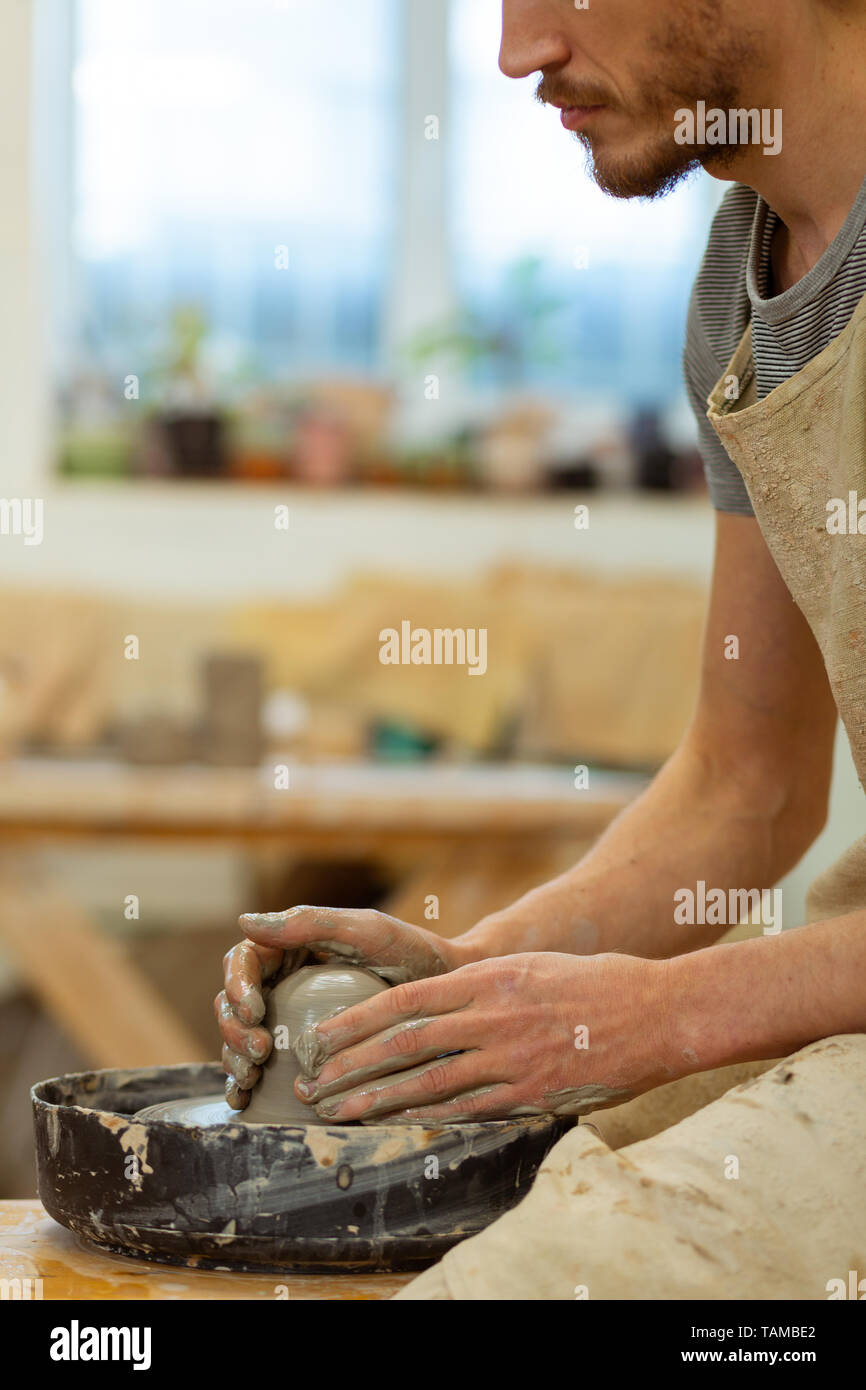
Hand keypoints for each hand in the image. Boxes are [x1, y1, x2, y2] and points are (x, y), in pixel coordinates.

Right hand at [215, 905, 470, 1108]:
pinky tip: (244, 1099)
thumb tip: (245, 921)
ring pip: (242, 1037)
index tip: (255, 1013)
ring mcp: (293, 1019)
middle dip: (233, 1029)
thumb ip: (310, 923)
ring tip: (251, 1077)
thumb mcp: (364, 931)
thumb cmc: (412, 952)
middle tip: (259, 1052)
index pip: (243, 961)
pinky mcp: (306, 1053)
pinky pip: (264, 1067)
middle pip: (233, 1003)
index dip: (237, 986)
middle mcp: (285, 982)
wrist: (450, 990)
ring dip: (234, 1057)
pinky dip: (245, 1083)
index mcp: (292, 948)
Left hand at [291, 951, 677, 1122]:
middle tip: (313, 1082)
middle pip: (404, 1043)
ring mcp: (511, 1058)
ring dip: (378, 1099)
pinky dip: (427, 1115)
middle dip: (351, 1064)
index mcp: (488, 977)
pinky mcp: (533, 1092)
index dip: (356, 1021)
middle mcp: (492, 1016)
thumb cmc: (595, 983)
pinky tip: (399, 1121)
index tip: (321, 1037)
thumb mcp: (531, 966)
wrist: (658, 1013)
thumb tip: (440, 1001)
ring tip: (340, 1111)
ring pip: (428, 1082)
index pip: (405, 1000)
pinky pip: (469, 1108)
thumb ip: (484, 984)